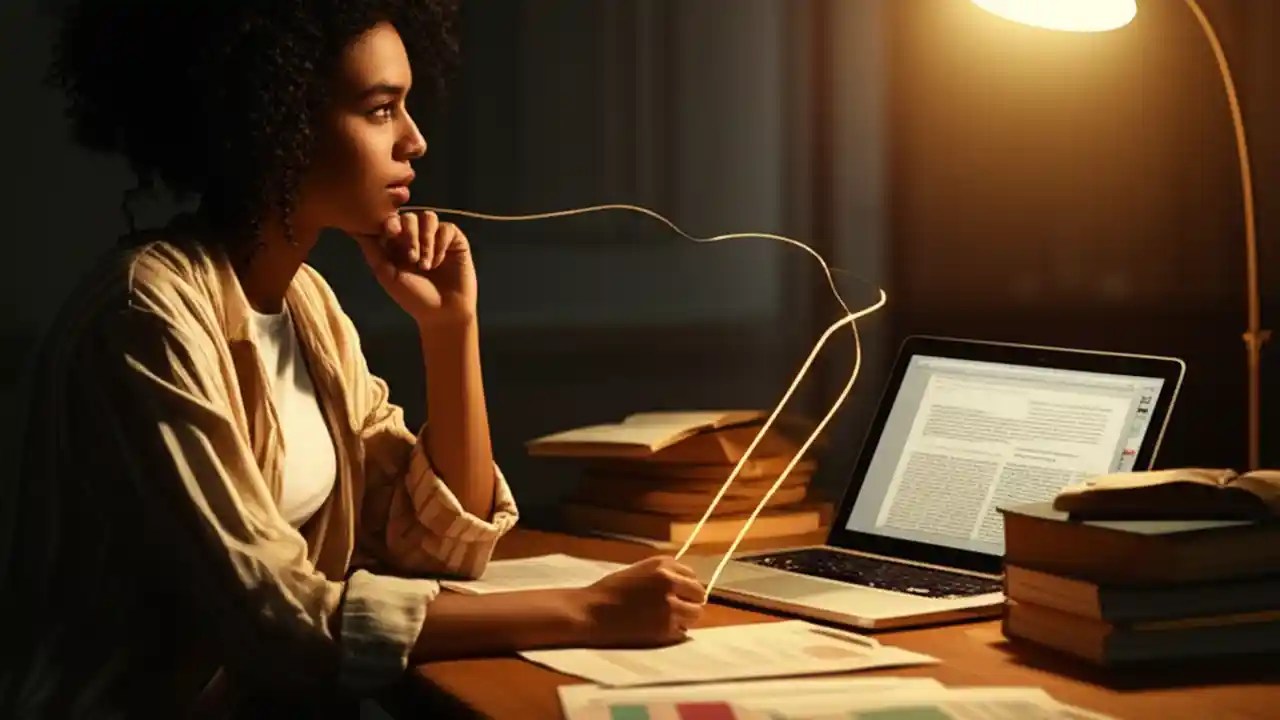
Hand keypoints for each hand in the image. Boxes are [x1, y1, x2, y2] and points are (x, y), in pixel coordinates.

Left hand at [353, 210, 476, 327]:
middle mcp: (417, 237)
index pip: (391, 220)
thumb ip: (373, 251)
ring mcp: (436, 237)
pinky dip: (440, 245)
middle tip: (412, 259)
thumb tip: (356, 228)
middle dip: (409, 235)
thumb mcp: (387, 275)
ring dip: (425, 239)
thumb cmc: (413, 298)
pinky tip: (439, 263)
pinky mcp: (455, 240)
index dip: (390, 222)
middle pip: (409, 216)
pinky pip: (446, 228)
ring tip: (425, 265)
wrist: (443, 313)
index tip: (391, 233)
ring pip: (429, 218)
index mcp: (397, 243)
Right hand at [573, 556, 706, 647]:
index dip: (685, 587)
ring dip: (685, 618)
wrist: (592, 611)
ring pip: (695, 614)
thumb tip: (684, 586)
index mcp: (663, 564)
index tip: (677, 594)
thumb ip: (663, 575)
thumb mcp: (639, 571)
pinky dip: (675, 632)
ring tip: (667, 620)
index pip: (691, 575)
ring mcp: (670, 605)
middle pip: (698, 594)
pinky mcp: (666, 627)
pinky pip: (683, 631)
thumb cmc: (610, 590)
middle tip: (675, 609)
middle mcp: (670, 581)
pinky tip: (659, 630)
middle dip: (689, 602)